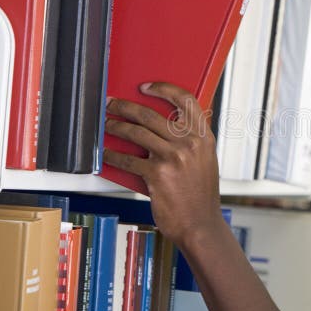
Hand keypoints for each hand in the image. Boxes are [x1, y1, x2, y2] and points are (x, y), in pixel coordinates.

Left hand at [103, 82, 222, 245]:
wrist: (200, 224)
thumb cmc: (200, 195)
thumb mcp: (204, 160)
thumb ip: (189, 141)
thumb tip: (159, 125)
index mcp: (203, 136)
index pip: (185, 100)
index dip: (163, 88)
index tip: (146, 87)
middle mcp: (189, 143)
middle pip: (151, 114)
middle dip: (125, 106)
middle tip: (111, 104)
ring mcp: (173, 158)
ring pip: (136, 133)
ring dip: (116, 126)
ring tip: (106, 124)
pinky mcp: (157, 175)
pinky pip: (128, 160)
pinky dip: (113, 156)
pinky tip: (105, 153)